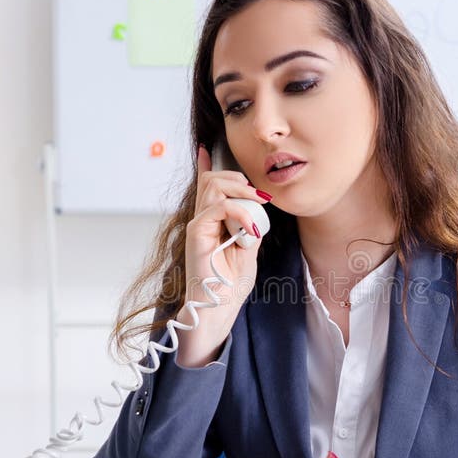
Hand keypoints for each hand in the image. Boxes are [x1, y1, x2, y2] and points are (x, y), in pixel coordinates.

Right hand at [176, 146, 269, 365]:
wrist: (218, 308)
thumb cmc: (231, 284)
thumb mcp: (249, 248)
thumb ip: (250, 225)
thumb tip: (257, 207)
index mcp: (212, 220)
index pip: (206, 184)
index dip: (206, 164)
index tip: (205, 149)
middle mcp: (201, 218)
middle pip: (213, 178)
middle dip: (239, 180)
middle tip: (261, 198)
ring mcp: (197, 224)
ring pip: (214, 185)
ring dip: (241, 192)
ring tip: (257, 211)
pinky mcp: (197, 232)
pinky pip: (220, 207)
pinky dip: (241, 213)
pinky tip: (252, 229)